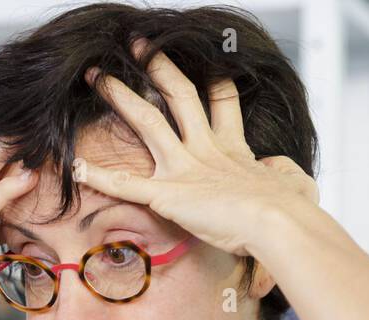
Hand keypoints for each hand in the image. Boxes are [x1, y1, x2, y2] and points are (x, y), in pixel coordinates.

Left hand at [75, 37, 317, 258]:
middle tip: (136, 47)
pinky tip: (75, 168)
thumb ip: (281, 174)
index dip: (213, 80)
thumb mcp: (293, 183)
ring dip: (120, 98)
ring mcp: (184, 168)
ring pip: (147, 122)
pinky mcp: (168, 194)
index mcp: (236, 149)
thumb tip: (277, 174)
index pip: (223, 103)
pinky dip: (99, 176)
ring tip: (97, 78)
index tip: (204, 63)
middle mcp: (206, 150)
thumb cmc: (291, 209)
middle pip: (178, 96)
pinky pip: (126, 184)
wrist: (277, 222)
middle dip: (157, 68)